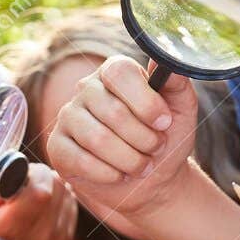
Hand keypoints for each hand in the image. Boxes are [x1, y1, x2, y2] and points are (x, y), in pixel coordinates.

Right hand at [0, 162, 76, 239]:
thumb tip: (16, 169)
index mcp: (16, 227)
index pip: (42, 184)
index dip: (33, 172)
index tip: (21, 175)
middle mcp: (42, 235)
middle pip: (57, 184)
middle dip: (41, 177)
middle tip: (25, 185)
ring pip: (67, 192)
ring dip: (52, 187)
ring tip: (33, 196)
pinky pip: (72, 207)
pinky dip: (60, 200)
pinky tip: (44, 207)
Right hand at [46, 56, 201, 237]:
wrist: (151, 179)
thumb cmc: (165, 138)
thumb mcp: (181, 110)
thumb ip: (176, 84)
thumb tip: (167, 61)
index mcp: (114, 72)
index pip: (120, 73)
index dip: (145, 102)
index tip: (165, 122)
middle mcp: (86, 89)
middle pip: (113, 111)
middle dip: (144, 139)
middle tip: (156, 148)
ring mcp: (68, 117)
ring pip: (98, 139)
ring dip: (130, 160)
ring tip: (143, 165)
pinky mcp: (58, 147)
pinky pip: (81, 161)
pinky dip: (110, 174)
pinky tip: (120, 175)